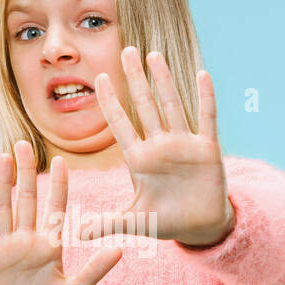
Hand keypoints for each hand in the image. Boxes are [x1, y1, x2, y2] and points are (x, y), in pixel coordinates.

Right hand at [0, 139, 122, 284]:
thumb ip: (94, 271)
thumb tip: (120, 250)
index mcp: (48, 247)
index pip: (55, 209)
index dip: (58, 185)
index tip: (62, 160)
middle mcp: (25, 241)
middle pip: (26, 200)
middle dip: (25, 173)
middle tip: (24, 144)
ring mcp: (1, 249)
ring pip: (1, 209)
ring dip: (0, 184)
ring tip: (1, 157)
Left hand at [77, 46, 234, 247]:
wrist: (200, 227)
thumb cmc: (166, 221)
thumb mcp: (135, 221)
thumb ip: (108, 223)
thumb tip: (77, 234)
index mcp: (139, 160)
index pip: (120, 125)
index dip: (110, 102)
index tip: (98, 78)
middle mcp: (159, 145)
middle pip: (144, 105)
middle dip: (134, 79)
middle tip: (125, 50)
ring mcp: (183, 144)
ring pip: (171, 105)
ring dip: (163, 80)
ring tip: (153, 54)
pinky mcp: (207, 148)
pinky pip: (206, 118)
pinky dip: (205, 97)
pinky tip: (201, 75)